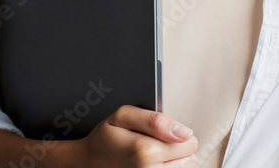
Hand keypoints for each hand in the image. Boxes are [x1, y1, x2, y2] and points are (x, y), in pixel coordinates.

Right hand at [71, 105, 198, 166]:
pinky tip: (156, 166)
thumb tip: (184, 131)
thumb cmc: (106, 139)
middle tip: (156, 147)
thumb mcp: (124, 116)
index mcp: (145, 151)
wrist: (87, 164)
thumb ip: (156, 120)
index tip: (162, 135)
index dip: (178, 135)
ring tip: (155, 158)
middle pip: (190, 159)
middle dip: (178, 150)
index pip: (190, 142)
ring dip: (175, 164)